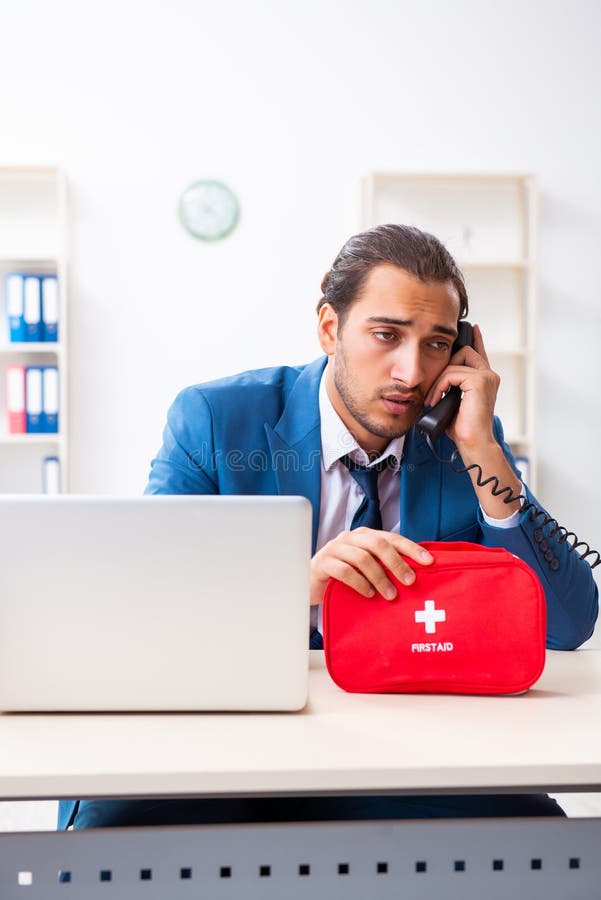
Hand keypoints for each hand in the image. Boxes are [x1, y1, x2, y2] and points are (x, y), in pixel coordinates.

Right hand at [310, 529, 433, 605]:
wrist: (310, 583)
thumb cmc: (343, 576)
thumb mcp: (366, 569)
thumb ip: (383, 566)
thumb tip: (415, 575)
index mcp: (364, 535)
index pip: (391, 537)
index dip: (411, 548)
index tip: (429, 561)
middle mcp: (350, 537)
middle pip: (377, 544)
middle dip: (397, 563)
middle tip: (410, 581)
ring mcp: (335, 548)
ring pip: (362, 558)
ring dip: (380, 577)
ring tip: (391, 595)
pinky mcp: (323, 563)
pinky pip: (344, 571)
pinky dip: (360, 583)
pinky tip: (368, 594)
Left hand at [424, 323, 499, 456]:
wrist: (473, 443)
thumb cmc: (462, 428)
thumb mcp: (453, 401)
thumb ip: (451, 386)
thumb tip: (437, 378)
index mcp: (485, 379)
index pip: (479, 353)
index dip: (475, 339)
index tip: (472, 328)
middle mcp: (489, 375)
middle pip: (464, 352)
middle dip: (445, 367)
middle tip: (435, 390)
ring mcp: (487, 377)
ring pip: (456, 362)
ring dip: (439, 380)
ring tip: (434, 399)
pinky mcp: (480, 381)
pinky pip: (452, 373)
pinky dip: (440, 386)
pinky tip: (437, 400)